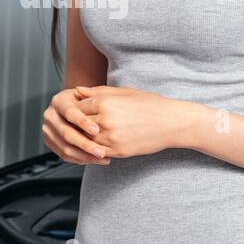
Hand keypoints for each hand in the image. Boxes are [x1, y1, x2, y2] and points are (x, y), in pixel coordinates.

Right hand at [42, 87, 109, 164]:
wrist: (73, 106)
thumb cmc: (83, 100)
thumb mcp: (87, 94)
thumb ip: (90, 95)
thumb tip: (90, 95)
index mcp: (58, 101)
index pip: (69, 112)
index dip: (82, 122)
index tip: (96, 130)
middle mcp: (50, 115)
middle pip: (66, 133)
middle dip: (85, 144)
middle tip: (101, 151)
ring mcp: (48, 130)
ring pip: (65, 147)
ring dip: (85, 155)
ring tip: (101, 157)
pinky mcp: (50, 142)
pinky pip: (64, 155)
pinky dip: (80, 159)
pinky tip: (94, 159)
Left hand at [74, 85, 190, 158]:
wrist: (171, 122)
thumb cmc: (149, 104)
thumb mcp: (123, 92)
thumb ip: (97, 92)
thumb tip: (77, 90)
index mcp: (104, 102)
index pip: (76, 107)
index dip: (74, 110)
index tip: (74, 112)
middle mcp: (105, 120)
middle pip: (78, 125)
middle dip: (75, 125)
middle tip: (72, 126)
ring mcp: (111, 137)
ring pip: (85, 141)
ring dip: (82, 139)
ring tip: (82, 137)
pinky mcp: (118, 151)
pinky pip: (97, 152)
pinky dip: (93, 150)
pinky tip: (95, 146)